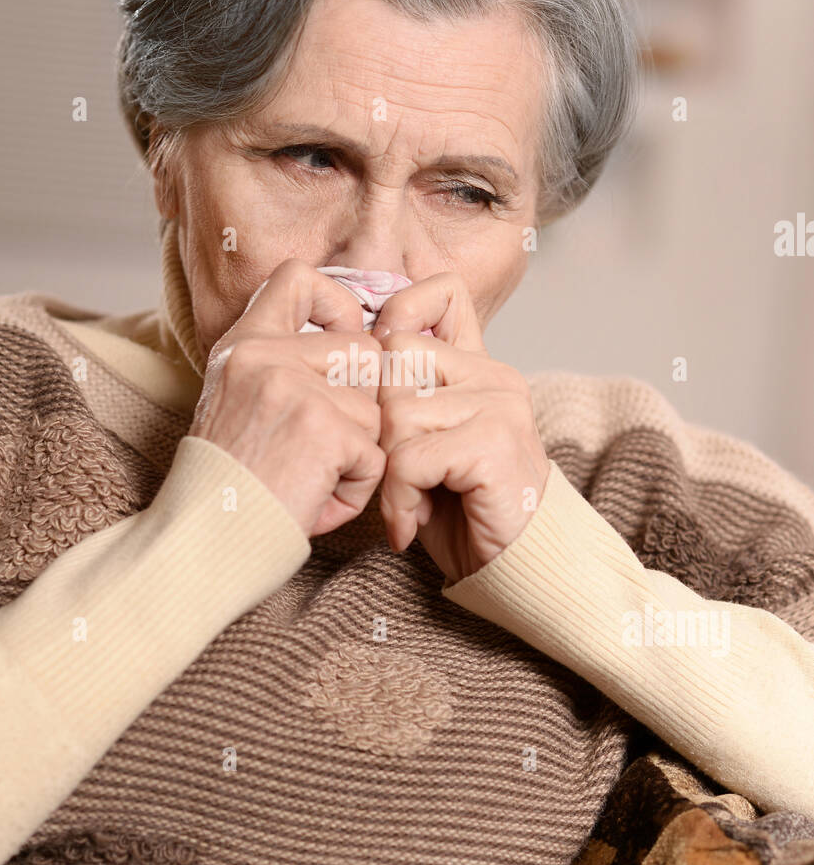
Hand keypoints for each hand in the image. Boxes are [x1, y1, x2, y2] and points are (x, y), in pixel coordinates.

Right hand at [189, 259, 385, 537]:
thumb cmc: (224, 486)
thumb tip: (355, 349)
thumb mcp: (236, 404)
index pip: (299, 277)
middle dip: (361, 405)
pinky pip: (375, 457)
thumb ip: (282, 370)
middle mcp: (266, 355)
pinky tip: (315, 503)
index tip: (342, 342)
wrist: (202, 539)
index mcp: (243, 344)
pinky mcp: (325, 430)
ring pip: (375, 413)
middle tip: (326, 446)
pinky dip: (355, 491)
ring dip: (356, 457)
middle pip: (365, 353)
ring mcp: (297, 389)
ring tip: (311, 482)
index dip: (338, 304)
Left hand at [373, 273, 550, 582]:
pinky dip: (399, 499)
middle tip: (400, 471)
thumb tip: (349, 355)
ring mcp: (499, 406)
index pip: (440, 292)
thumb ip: (404, 397)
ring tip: (412, 500)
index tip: (378, 371)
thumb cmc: (461, 512)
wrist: (515, 572)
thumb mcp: (425, 441)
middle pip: (394, 361)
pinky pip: (409, 458)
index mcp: (479, 366)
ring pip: (396, 413)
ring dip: (389, 471)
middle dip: (380, 423)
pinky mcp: (493, 443)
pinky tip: (412, 524)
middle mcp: (495, 376)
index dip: (396, 314)